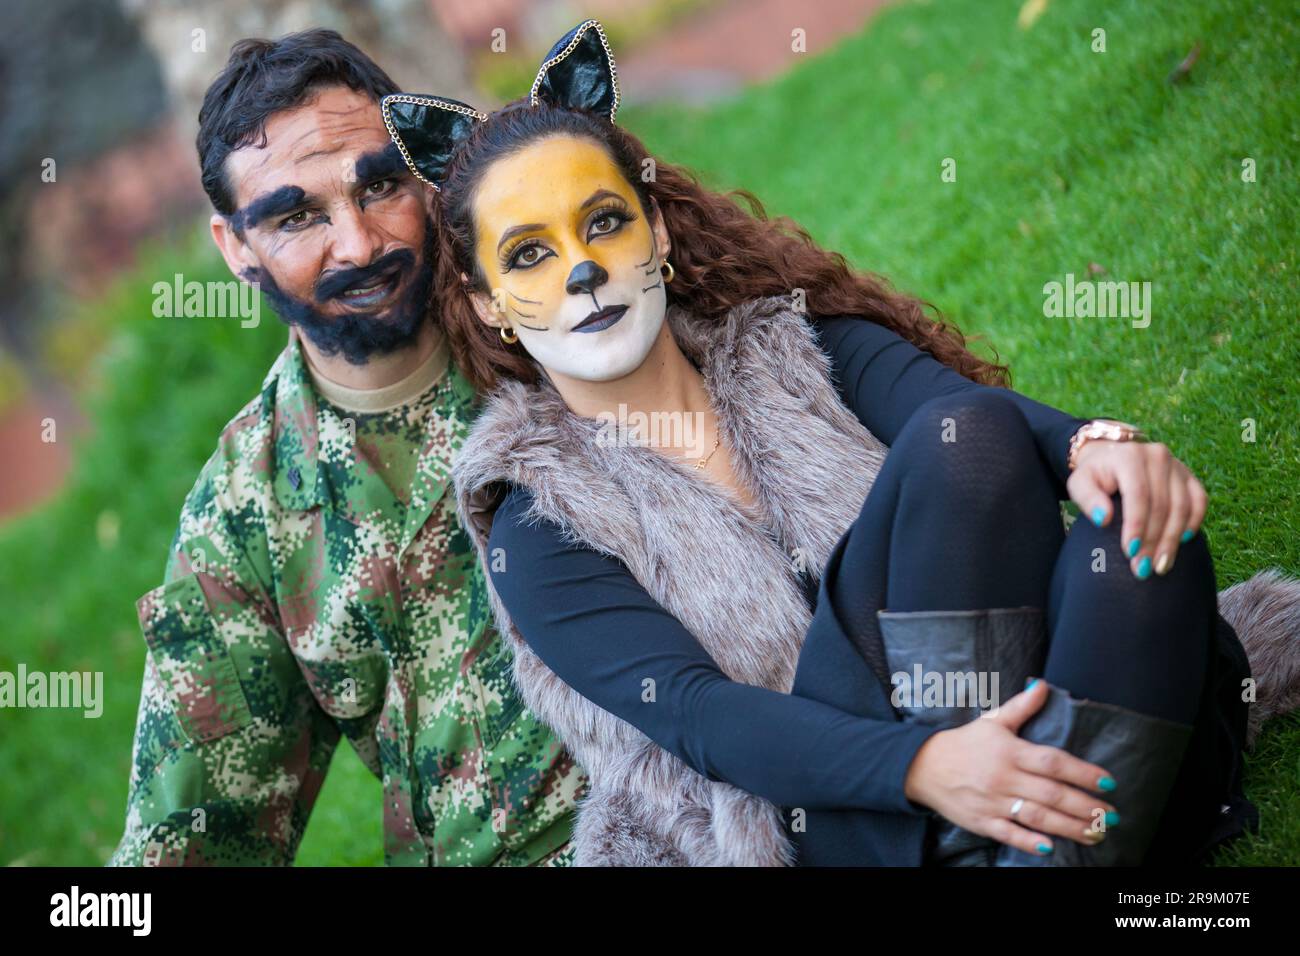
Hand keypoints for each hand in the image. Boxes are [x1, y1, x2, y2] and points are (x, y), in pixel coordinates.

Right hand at [903, 680, 1118, 856]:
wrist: (922, 766)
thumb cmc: (964, 743)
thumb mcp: (992, 722)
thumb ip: (1021, 707)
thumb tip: (1043, 685)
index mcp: (1010, 751)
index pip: (1053, 762)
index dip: (1082, 772)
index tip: (1107, 782)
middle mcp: (1004, 777)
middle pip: (1051, 793)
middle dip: (1084, 806)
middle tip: (1110, 815)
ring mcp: (993, 801)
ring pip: (1037, 816)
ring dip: (1069, 827)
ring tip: (1095, 834)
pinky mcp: (982, 821)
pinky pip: (1009, 834)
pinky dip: (1029, 841)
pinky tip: (1050, 847)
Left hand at [1066, 437, 1207, 578]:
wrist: (1112, 458)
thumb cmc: (1094, 477)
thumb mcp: (1080, 484)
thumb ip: (1087, 499)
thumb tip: (1103, 519)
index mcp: (1130, 457)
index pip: (1138, 494)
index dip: (1136, 525)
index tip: (1130, 552)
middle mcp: (1158, 457)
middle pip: (1162, 504)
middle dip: (1153, 540)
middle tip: (1143, 568)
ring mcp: (1177, 466)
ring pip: (1182, 506)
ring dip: (1172, 539)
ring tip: (1161, 565)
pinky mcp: (1189, 476)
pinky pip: (1199, 501)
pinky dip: (1193, 522)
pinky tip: (1183, 542)